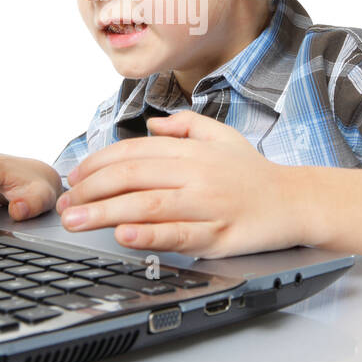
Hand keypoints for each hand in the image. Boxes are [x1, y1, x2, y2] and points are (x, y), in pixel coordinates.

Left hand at [56, 111, 303, 258]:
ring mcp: (206, 204)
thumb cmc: (254, 173)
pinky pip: (177, 235)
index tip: (74, 177)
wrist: (296, 201)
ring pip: (147, 205)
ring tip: (76, 221)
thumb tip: (151, 125)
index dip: (98, 163)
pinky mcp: (218, 235)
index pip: (133, 152)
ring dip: (104, 213)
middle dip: (90, 190)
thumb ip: (185, 126)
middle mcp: (196, 173)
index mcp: (191, 150)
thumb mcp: (221, 136)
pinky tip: (123, 236)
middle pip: (132, 177)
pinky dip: (148, 235)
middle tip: (65, 204)